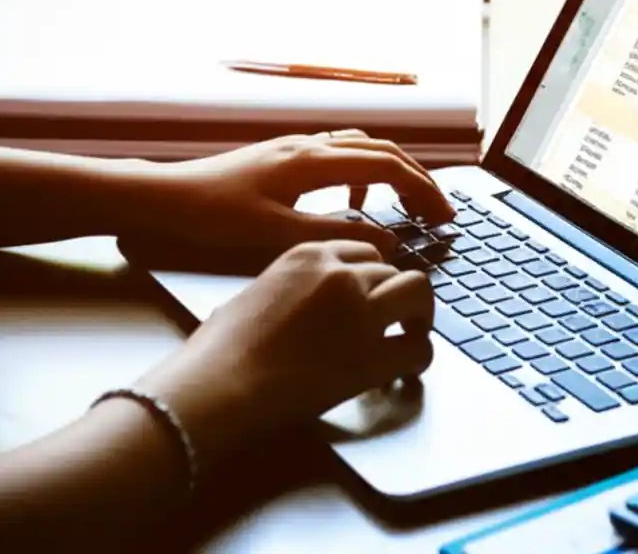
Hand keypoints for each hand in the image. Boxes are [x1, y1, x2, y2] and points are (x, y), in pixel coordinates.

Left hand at [118, 131, 454, 269]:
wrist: (163, 195)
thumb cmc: (212, 215)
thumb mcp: (276, 235)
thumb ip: (336, 236)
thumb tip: (388, 239)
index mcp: (313, 161)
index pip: (389, 166)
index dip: (423, 190)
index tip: (444, 217)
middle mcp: (309, 146)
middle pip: (384, 151)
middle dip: (418, 180)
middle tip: (439, 212)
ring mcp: (296, 148)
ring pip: (363, 147)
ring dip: (393, 171)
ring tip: (407, 203)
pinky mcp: (283, 157)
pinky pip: (339, 153)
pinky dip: (363, 171)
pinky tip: (354, 199)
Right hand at [135, 240, 434, 462]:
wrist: (218, 385)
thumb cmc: (219, 350)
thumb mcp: (251, 296)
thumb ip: (285, 288)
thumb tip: (291, 304)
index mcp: (307, 255)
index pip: (363, 251)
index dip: (373, 277)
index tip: (373, 295)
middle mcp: (340, 274)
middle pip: (394, 270)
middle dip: (398, 295)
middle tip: (396, 319)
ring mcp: (360, 311)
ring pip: (419, 293)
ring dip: (418, 316)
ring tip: (409, 337)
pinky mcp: (371, 355)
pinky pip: (419, 348)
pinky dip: (418, 358)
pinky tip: (404, 371)